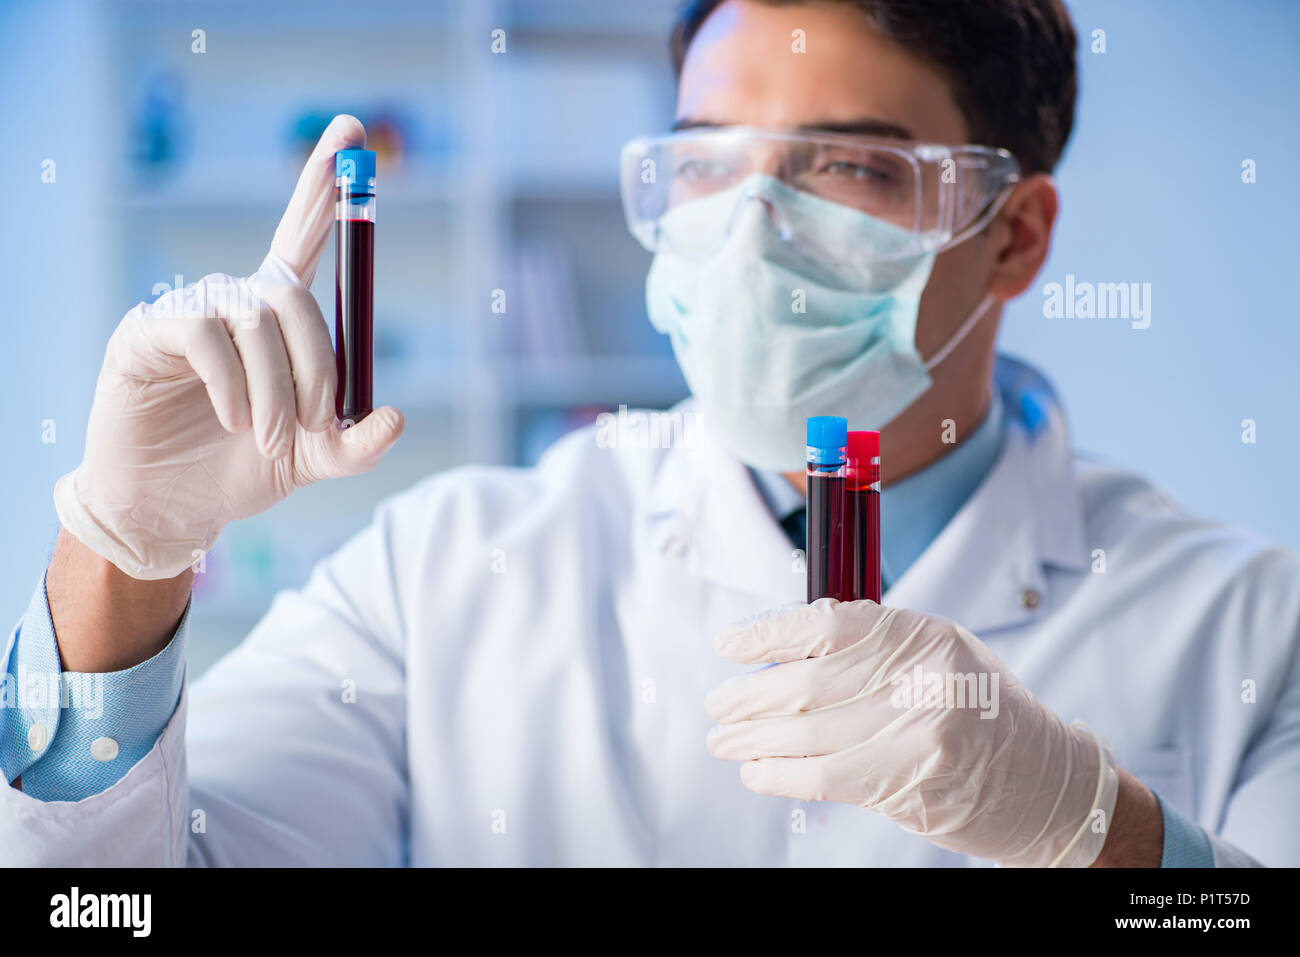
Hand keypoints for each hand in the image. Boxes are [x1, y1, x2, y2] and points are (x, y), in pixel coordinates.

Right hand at [53, 115, 403, 580]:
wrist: (171, 508)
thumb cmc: (239, 470)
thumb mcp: (313, 458)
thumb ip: (357, 442)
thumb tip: (396, 417)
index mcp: (278, 315)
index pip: (306, 237)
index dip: (326, 186)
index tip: (353, 133)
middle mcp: (236, 299)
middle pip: (294, 295)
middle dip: (319, 367)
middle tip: (315, 427)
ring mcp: (191, 308)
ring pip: (256, 320)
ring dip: (276, 390)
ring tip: (269, 437)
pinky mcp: (148, 329)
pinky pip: (206, 334)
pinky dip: (232, 384)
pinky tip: (229, 419)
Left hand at [706, 599, 1118, 866]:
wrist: (1045, 782)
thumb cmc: (979, 710)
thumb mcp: (935, 655)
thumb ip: (868, 647)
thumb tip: (781, 649)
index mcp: (922, 634)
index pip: (826, 626)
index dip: (767, 635)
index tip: (729, 645)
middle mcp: (922, 679)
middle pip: (807, 686)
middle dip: (748, 697)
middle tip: (718, 705)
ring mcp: (919, 735)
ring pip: (808, 737)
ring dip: (752, 740)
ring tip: (723, 741)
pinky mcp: (913, 785)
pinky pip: (825, 779)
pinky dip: (779, 774)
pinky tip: (756, 770)